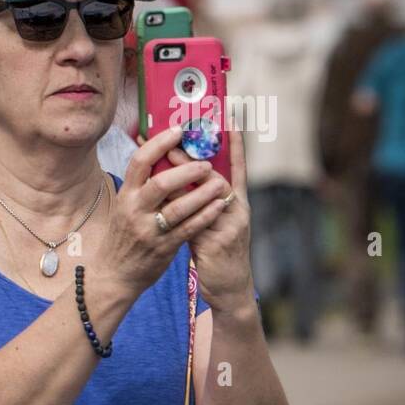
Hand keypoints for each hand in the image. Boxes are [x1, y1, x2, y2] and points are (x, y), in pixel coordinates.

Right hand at [94, 126, 227, 297]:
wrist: (114, 274)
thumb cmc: (124, 235)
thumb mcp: (125, 207)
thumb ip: (142, 186)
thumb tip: (162, 156)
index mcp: (125, 195)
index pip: (139, 162)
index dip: (159, 143)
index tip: (178, 131)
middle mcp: (135, 210)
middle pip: (161, 183)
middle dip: (187, 170)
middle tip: (206, 163)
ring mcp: (149, 230)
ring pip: (178, 207)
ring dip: (203, 193)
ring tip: (220, 183)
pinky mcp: (163, 247)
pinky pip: (189, 228)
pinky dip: (206, 215)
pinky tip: (219, 205)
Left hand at [167, 125, 254, 313]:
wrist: (229, 288)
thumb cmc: (217, 250)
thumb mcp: (212, 219)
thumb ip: (199, 198)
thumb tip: (178, 172)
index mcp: (237, 202)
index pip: (237, 165)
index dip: (235, 142)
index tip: (228, 116)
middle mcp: (238, 210)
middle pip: (216, 175)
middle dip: (193, 154)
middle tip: (175, 136)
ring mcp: (230, 226)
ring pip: (207, 194)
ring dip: (186, 175)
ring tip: (168, 157)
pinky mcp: (217, 244)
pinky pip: (196, 219)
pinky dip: (181, 206)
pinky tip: (166, 195)